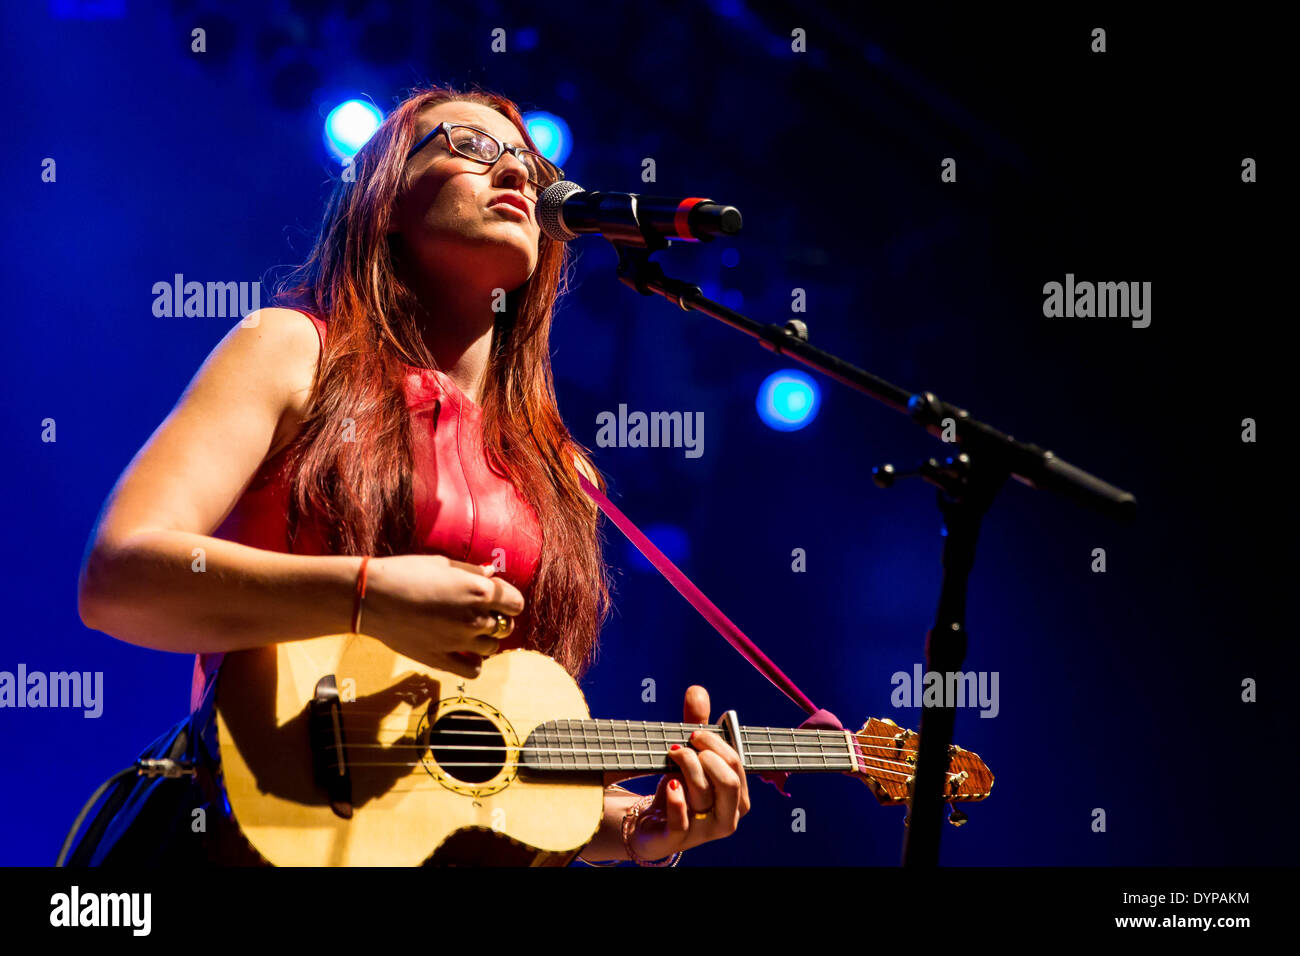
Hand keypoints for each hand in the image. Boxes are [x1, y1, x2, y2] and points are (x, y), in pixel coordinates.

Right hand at [362, 554, 524, 678]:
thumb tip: (492, 574)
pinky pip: (473, 670)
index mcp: (481, 592)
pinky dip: (474, 662)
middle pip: (506, 627)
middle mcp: (476, 619)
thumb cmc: (406, 573)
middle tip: (478, 613)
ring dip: (485, 640)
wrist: (372, 597)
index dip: (507, 600)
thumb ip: (472, 571)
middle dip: (497, 619)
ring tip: (467, 631)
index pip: (516, 603)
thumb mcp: (443, 563)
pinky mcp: (442, 660)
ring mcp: (460, 642)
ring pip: (492, 649)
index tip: (495, 598)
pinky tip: (464, 652)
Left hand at [629, 685, 750, 860]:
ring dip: (684, 766)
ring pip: (703, 794)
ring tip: (671, 756)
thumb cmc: (679, 788)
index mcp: (738, 796)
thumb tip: (697, 690)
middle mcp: (728, 816)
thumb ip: (696, 724)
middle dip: (705, 755)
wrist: (653, 825)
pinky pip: (682, 817)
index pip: (737, 763)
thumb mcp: (690, 757)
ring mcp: (704, 831)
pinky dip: (675, 796)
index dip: (715, 743)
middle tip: (683, 745)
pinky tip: (668, 783)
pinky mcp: (678, 839)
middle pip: (728, 781)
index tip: (695, 733)